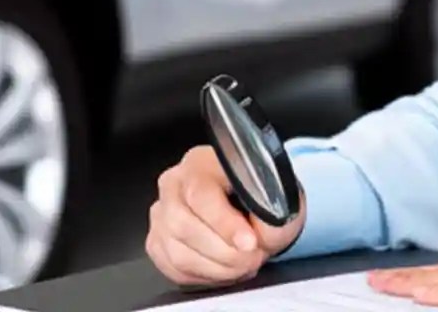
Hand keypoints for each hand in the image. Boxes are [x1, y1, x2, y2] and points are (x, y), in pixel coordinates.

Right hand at [145, 145, 306, 287]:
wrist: (252, 207)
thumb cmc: (262, 195)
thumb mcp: (281, 199)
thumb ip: (273, 217)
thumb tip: (259, 237)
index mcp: (203, 162)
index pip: (202, 194)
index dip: (225, 224)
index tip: (250, 244)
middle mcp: (174, 183)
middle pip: (183, 225)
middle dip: (224, 252)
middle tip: (252, 258)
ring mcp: (161, 213)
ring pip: (178, 253)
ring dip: (216, 268)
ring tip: (242, 265)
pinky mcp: (157, 241)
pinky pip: (173, 268)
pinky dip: (203, 276)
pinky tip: (224, 268)